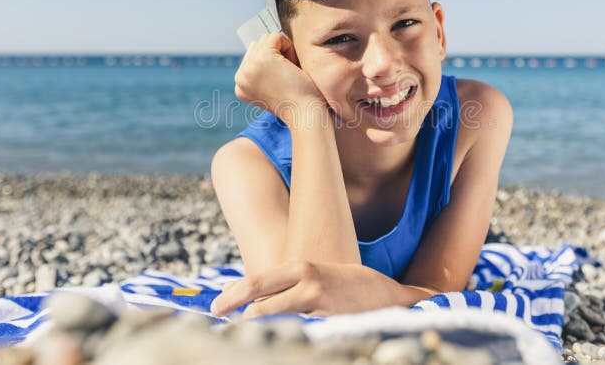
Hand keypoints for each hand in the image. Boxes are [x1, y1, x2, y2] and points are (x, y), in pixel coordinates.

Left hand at [210, 260, 399, 318]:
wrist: (388, 296)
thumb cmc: (349, 286)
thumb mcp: (318, 277)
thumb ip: (291, 285)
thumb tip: (258, 298)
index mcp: (301, 267)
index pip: (257, 280)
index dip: (233, 293)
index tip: (218, 304)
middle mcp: (305, 280)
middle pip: (257, 292)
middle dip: (232, 304)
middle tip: (215, 314)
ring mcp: (315, 300)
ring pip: (271, 312)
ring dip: (253, 322)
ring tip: (239, 330)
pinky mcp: (325, 319)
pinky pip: (294, 327)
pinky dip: (280, 331)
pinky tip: (272, 337)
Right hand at [234, 33, 325, 124]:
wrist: (305, 114)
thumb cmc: (298, 101)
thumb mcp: (272, 87)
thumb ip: (263, 70)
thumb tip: (264, 41)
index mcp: (240, 86)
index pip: (252, 57)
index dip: (272, 62)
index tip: (282, 82)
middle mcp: (240, 77)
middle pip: (257, 45)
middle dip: (277, 54)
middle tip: (288, 76)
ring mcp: (249, 67)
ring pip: (266, 40)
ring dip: (284, 51)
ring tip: (290, 72)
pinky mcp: (263, 58)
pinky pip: (276, 37)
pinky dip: (289, 48)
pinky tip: (293, 67)